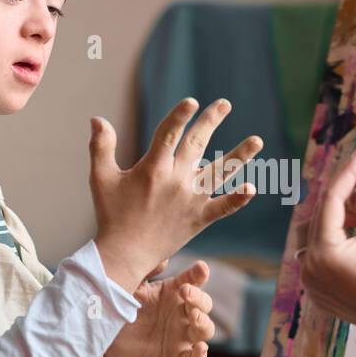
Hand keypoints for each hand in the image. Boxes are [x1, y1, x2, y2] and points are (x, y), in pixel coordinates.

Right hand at [90, 98, 262, 292]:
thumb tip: (98, 119)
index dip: (180, 116)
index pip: (168, 135)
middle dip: (211, 121)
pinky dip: (238, 199)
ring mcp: (191, 200)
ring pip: (219, 172)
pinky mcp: (199, 219)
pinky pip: (223, 208)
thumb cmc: (111, 215)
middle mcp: (175, 181)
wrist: (125, 254)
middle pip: (197, 144)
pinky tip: (252, 188)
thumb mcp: (101, 178)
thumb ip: (101, 147)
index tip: (192, 101)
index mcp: (152, 169)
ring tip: (257, 140)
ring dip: (239, 155)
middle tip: (224, 104)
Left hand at [104, 260, 214, 356]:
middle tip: (186, 293)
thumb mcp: (130, 287)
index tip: (200, 268)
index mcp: (174, 292)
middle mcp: (182, 312)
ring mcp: (181, 335)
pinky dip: (200, 356)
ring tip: (194, 317)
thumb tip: (164, 261)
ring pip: (205, 329)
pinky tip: (200, 350)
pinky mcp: (175, 356)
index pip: (193, 280)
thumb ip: (146, 273)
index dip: (199, 274)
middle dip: (199, 298)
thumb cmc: (120, 306)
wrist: (105, 337)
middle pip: (204, 304)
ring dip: (204, 323)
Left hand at [299, 146, 355, 345]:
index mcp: (324, 252)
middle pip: (322, 216)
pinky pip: (323, 254)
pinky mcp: (319, 292)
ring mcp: (311, 283)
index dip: (349, 173)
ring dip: (339, 215)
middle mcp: (309, 268)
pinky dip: (337, 238)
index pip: (332, 200)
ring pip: (320, 234)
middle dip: (343, 193)